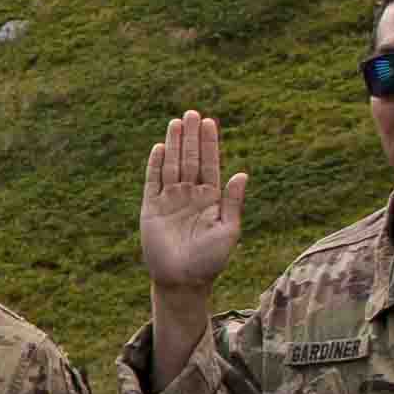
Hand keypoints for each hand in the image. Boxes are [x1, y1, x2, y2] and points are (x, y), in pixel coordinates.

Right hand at [141, 111, 247, 297]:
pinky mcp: (151, 208)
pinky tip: (159, 148)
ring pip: (172, 165)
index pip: (210, 164)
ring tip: (176, 122)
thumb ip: (233, 201)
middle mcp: (190, 195)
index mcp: (211, 198)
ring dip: (174, 144)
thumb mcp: (229, 230)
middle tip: (193, 113)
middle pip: (190, 159)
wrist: (183, 281)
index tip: (210, 123)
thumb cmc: (210, 260)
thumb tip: (242, 173)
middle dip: (191, 137)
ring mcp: (170, 200)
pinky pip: (152, 182)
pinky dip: (155, 165)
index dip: (209, 144)